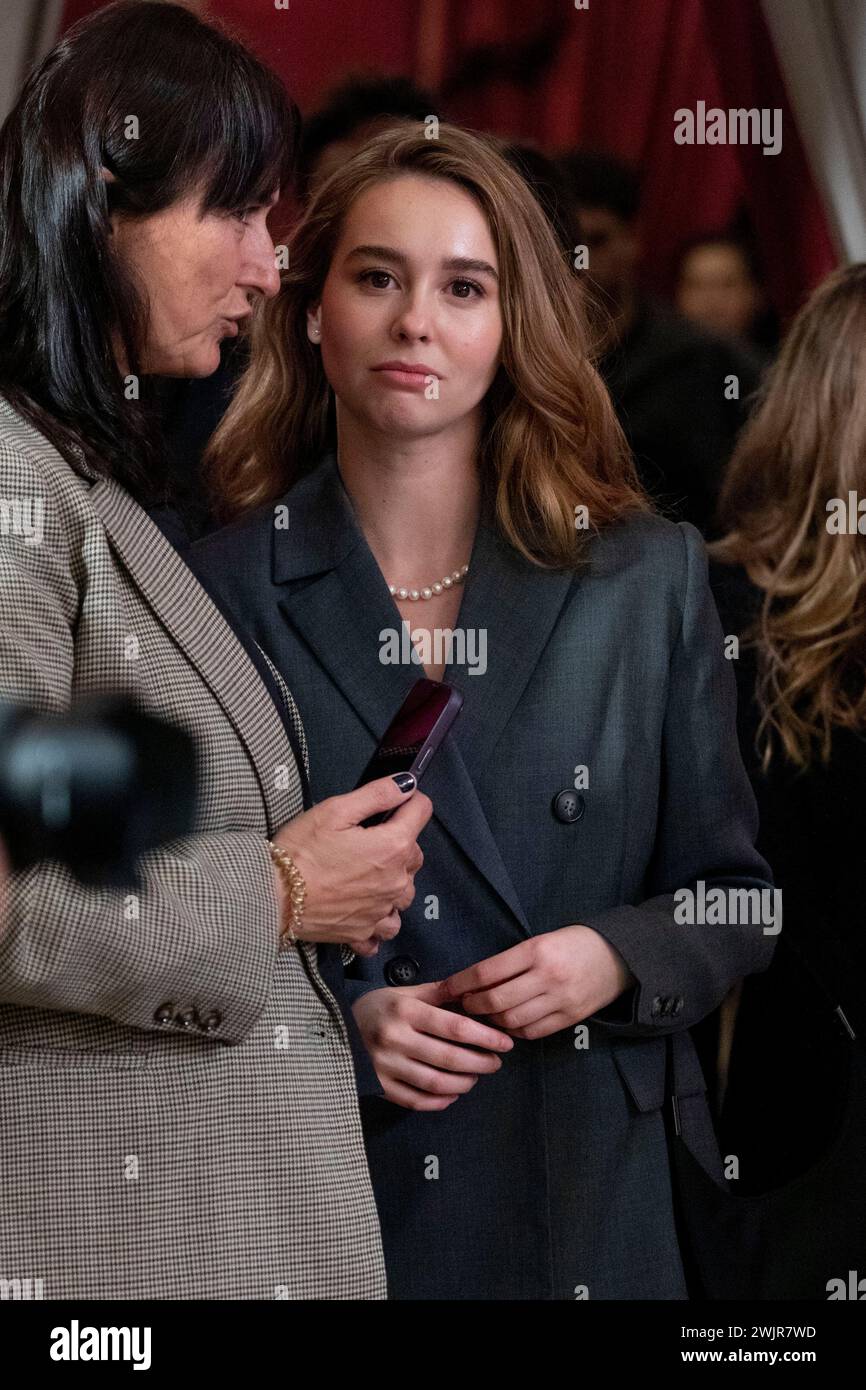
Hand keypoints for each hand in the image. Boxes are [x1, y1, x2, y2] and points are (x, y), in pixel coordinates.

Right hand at [271, 775, 431, 953]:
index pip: (422, 812)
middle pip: (415, 854)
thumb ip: (377, 794)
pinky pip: (387, 926)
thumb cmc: (299, 852)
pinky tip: (367, 906)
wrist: (272, 897)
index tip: (396, 802)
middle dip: (398, 841)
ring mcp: (382, 910)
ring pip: (405, 890)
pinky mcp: (365, 931)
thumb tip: (406, 784)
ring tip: (365, 872)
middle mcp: (395, 881)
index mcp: (392, 847)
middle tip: (366, 838)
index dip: (409, 801)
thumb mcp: (335, 811)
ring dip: (394, 880)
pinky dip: (383, 917)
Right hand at [351, 980, 513, 1110]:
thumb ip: (439, 993)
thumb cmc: (378, 1008)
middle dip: (480, 1063)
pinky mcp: (379, 1086)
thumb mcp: (405, 993)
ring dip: (463, 1083)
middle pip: (449, 1057)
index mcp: (405, 1010)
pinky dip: (440, 1101)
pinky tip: (453, 1094)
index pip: (455, 1027)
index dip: (486, 1037)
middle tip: (495, 1063)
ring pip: (435, 1082)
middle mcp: (395, 1038)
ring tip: (475, 1077)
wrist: (337, 1029)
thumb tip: (475, 992)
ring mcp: (385, 1065)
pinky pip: (416, 1100)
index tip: (505, 1043)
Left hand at [444, 925, 634, 1039]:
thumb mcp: (540, 941)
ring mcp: (560, 1000)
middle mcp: (546, 976)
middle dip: (472, 1006)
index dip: (460, 984)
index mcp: (535, 951)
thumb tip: (474, 982)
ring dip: (491, 1021)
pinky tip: (509, 1022)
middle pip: (495, 1001)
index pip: (486, 972)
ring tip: (484, 1014)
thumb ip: (510, 961)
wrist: (617, 956)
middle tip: (463, 1004)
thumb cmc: (572, 944)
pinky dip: (514, 1030)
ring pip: (511, 1021)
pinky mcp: (570, 1018)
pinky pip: (532, 1031)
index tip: (445, 989)